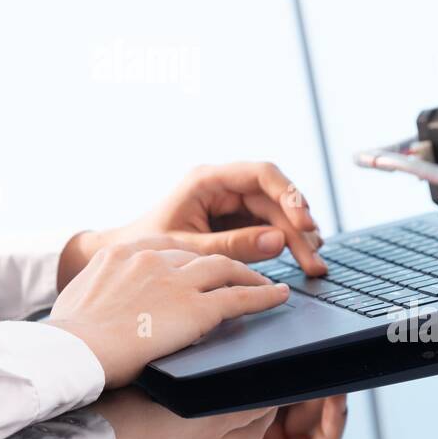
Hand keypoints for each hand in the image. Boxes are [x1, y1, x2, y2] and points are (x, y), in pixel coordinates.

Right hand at [48, 236, 290, 387]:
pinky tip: (278, 298)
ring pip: (224, 269)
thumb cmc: (68, 339)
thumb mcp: (77, 300)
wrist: (75, 351)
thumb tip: (98, 308)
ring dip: (249, 275)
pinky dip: (263, 296)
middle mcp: (152, 258)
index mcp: (121, 254)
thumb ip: (98, 293)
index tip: (198, 267)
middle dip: (219, 264)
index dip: (187, 258)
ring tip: (266, 284)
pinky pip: (238, 298)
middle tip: (237, 273)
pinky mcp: (195, 308)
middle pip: (197, 254)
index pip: (165, 248)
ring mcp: (176, 281)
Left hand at [57, 161, 325, 289]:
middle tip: (314, 259)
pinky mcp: (233, 223)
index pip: (260, 175)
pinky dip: (283, 244)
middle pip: (273, 199)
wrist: (123, 258)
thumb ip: (231, 245)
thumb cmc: (146, 246)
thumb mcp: (188, 249)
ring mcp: (230, 205)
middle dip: (297, 228)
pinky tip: (300, 258)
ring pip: (275, 215)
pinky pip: (266, 228)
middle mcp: (222, 187)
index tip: (304, 221)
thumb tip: (278, 240)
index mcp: (207, 180)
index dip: (288, 194)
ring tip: (313, 263)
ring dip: (296, 238)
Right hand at [94, 387, 277, 438]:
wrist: (86, 436)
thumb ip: (189, 378)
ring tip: (201, 424)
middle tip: (259, 405)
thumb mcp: (161, 375)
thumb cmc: (119, 394)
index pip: (253, 411)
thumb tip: (210, 367)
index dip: (265, 399)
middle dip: (254, 422)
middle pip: (245, 438)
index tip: (270, 389)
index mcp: (208, 420)